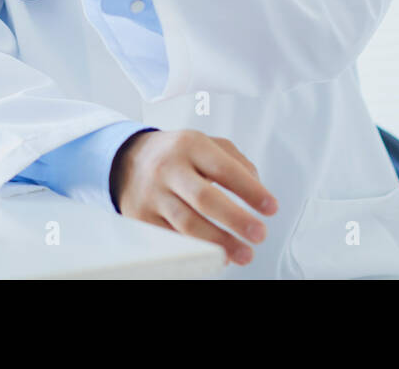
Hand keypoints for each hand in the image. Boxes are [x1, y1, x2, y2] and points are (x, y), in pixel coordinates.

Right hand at [111, 130, 278, 265]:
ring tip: (243, 254)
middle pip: (205, 198)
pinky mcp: (142, 218)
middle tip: (260, 234)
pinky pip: (171, 238)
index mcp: (190, 145)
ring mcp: (153, 194)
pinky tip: (215, 256)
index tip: (271, 208)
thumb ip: (236, 161)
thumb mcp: (204, 143)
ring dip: (218, 242)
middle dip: (236, 219)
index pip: (224, 169)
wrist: (126, 160)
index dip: (250, 190)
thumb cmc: (177, 155)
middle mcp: (169, 168)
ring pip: (187, 223)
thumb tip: (257, 189)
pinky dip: (195, 250)